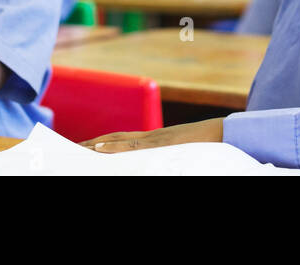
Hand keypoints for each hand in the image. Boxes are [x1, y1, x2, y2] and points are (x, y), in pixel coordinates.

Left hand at [82, 117, 224, 151]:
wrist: (229, 133)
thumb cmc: (210, 146)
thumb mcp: (184, 153)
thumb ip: (169, 156)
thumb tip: (155, 166)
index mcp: (156, 140)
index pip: (123, 139)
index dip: (103, 142)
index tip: (84, 147)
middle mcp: (152, 137)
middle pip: (115, 138)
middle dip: (92, 144)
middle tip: (70, 149)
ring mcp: (156, 140)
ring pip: (119, 141)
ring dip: (96, 145)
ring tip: (76, 150)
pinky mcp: (161, 144)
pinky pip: (134, 146)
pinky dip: (115, 147)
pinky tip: (99, 150)